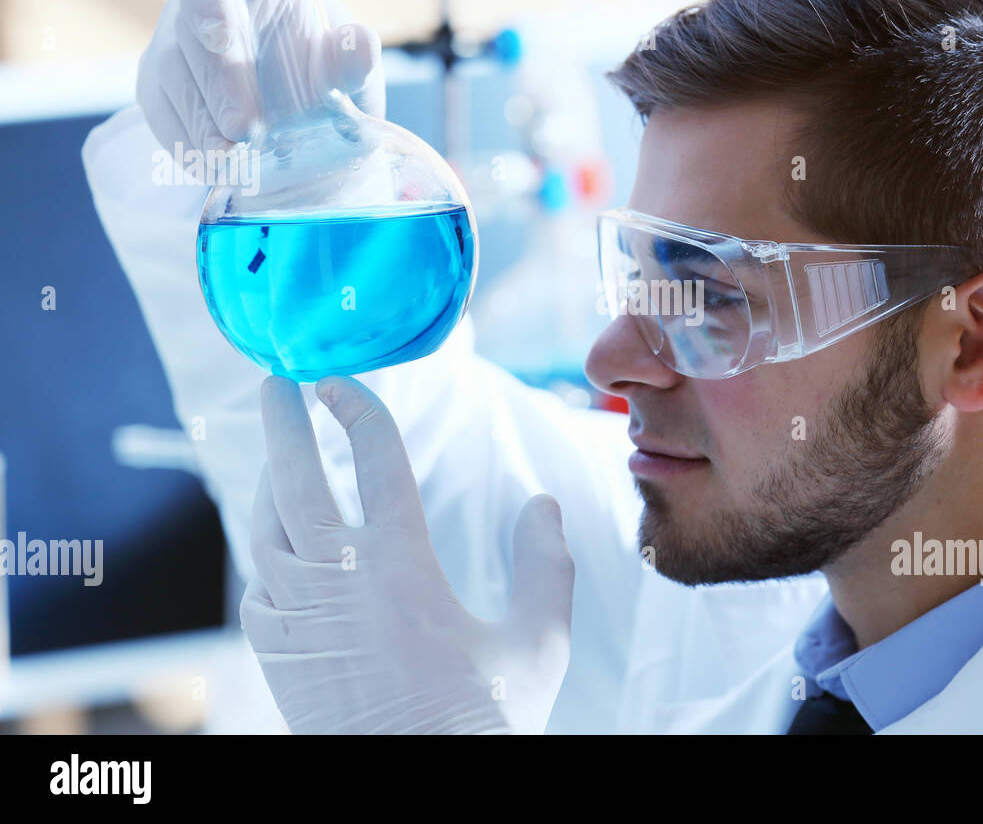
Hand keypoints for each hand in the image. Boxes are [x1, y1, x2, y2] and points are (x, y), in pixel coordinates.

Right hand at [137, 0, 384, 156]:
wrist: (311, 127)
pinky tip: (216, 166)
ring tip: (233, 158)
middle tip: (245, 129)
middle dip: (217, 83)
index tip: (220, 35)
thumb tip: (361, 44)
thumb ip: (354, 62)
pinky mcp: (160, 87)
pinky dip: (187, 143)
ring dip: (201, 120)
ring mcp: (175, 42)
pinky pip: (161, 113)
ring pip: (170, 73)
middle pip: (189, 29)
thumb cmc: (330, 81)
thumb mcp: (352, 76)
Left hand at [240, 375, 574, 733]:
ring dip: (268, 478)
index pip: (377, 460)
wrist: (417, 790)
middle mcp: (338, 579)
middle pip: (295, 474)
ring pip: (264, 524)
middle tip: (278, 379)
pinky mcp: (276, 651)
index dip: (360, 409)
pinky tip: (279, 541)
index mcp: (402, 565)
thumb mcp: (538, 642)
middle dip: (282, 418)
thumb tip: (542, 504)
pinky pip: (257, 579)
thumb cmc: (481, 723)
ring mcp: (298, 614)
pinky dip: (264, 545)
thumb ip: (546, 565)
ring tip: (280, 453)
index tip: (345, 381)